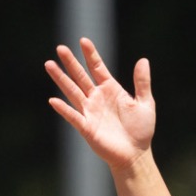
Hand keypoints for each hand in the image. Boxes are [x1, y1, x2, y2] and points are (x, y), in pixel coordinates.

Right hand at [45, 38, 155, 173]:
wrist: (136, 155)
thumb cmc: (141, 130)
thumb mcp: (146, 103)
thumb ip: (142, 82)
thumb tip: (143, 60)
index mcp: (111, 89)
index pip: (97, 68)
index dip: (90, 55)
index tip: (83, 41)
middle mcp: (97, 98)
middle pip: (80, 76)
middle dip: (70, 63)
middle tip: (60, 48)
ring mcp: (90, 112)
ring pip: (72, 91)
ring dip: (61, 79)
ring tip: (49, 64)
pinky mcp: (86, 127)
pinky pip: (73, 116)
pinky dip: (63, 109)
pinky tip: (53, 100)